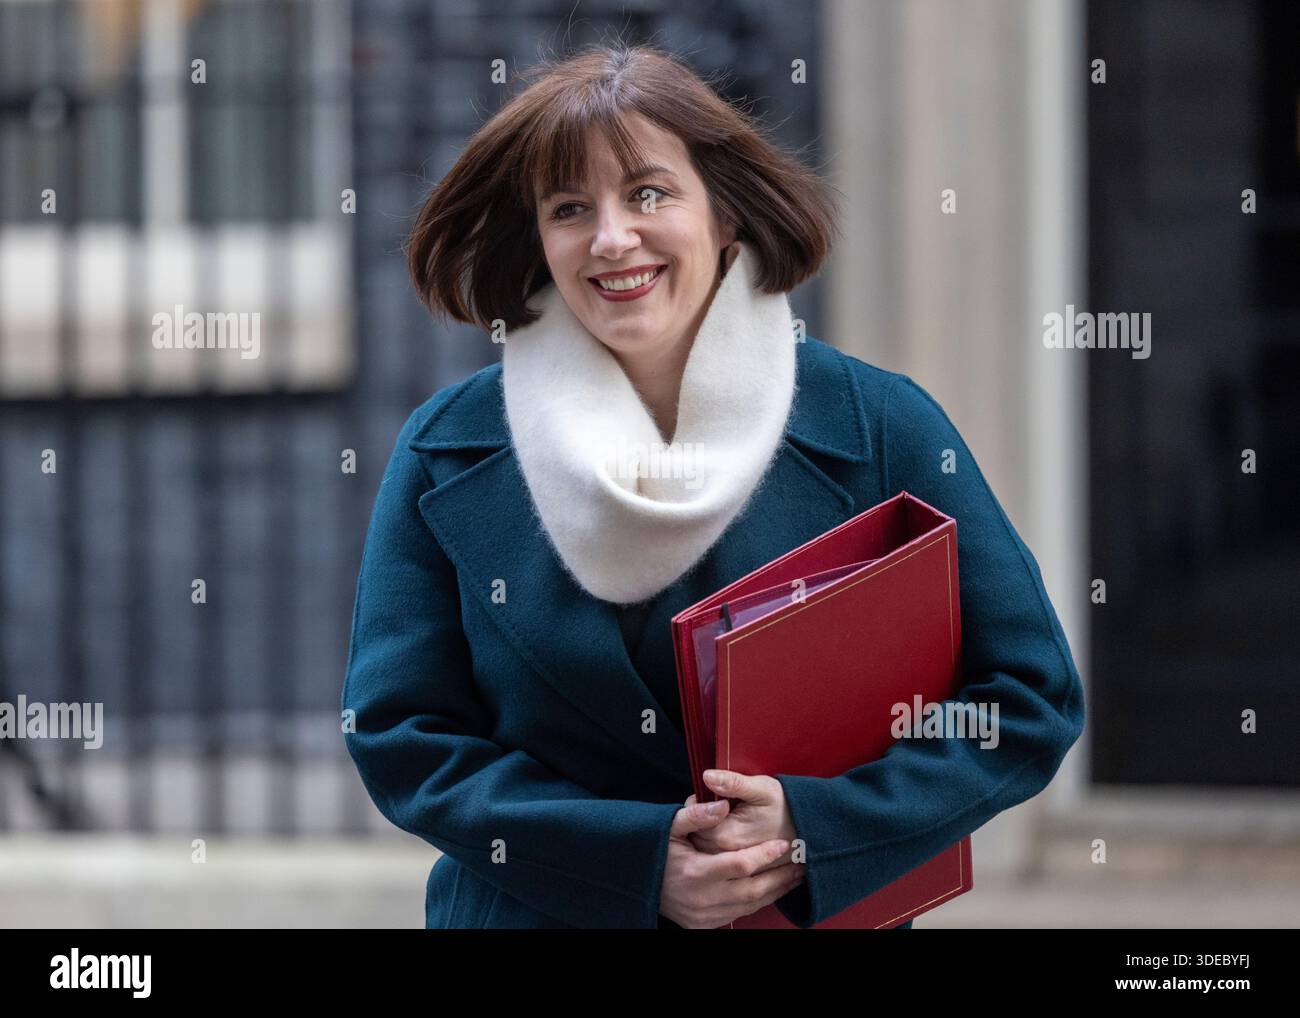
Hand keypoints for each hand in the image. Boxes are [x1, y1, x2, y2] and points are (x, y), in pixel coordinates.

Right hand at [658, 799, 805, 928]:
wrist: (639, 883)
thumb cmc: (657, 850)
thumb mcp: (670, 826)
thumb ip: (697, 815)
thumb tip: (723, 804)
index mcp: (694, 872)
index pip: (740, 865)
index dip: (764, 854)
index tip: (783, 843)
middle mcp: (701, 899)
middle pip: (752, 890)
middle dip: (780, 877)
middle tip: (800, 863)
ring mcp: (704, 916)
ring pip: (749, 905)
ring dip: (775, 891)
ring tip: (794, 876)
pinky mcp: (705, 925)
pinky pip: (739, 914)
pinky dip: (758, 902)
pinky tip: (771, 889)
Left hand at [687, 769, 799, 871]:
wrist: (813, 830)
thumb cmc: (787, 806)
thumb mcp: (761, 788)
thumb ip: (733, 783)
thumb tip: (707, 776)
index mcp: (727, 836)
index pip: (693, 824)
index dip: (696, 808)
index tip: (706, 796)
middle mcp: (728, 856)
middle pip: (697, 840)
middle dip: (700, 822)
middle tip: (715, 806)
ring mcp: (736, 867)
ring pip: (707, 852)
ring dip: (708, 835)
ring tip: (724, 819)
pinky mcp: (745, 872)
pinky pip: (721, 862)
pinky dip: (719, 848)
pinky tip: (732, 834)